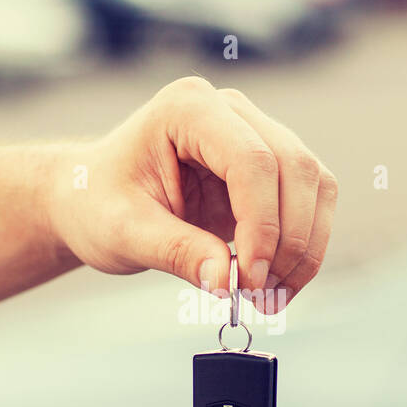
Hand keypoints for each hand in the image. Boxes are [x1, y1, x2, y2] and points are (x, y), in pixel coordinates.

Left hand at [47, 77, 337, 310]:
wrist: (92, 199)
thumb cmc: (98, 204)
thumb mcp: (124, 233)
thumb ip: (176, 253)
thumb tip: (227, 283)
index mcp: (187, 108)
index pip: (251, 159)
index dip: (262, 223)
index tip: (250, 279)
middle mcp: (229, 110)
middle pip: (293, 167)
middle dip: (289, 240)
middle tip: (264, 297)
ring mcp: (255, 132)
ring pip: (314, 183)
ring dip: (304, 247)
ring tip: (272, 298)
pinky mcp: (271, 165)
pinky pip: (311, 200)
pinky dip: (304, 246)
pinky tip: (278, 283)